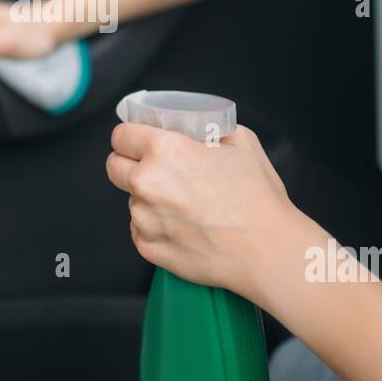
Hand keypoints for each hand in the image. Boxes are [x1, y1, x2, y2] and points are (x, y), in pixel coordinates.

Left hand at [106, 121, 305, 302]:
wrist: (267, 250)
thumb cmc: (257, 199)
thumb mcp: (241, 141)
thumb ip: (208, 130)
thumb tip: (196, 131)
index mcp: (164, 150)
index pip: (120, 136)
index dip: (130, 137)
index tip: (137, 142)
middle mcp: (146, 183)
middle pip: (113, 167)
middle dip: (129, 165)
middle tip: (157, 170)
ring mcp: (144, 219)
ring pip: (131, 201)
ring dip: (148, 199)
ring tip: (185, 204)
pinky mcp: (148, 248)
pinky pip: (141, 230)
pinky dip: (156, 227)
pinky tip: (185, 226)